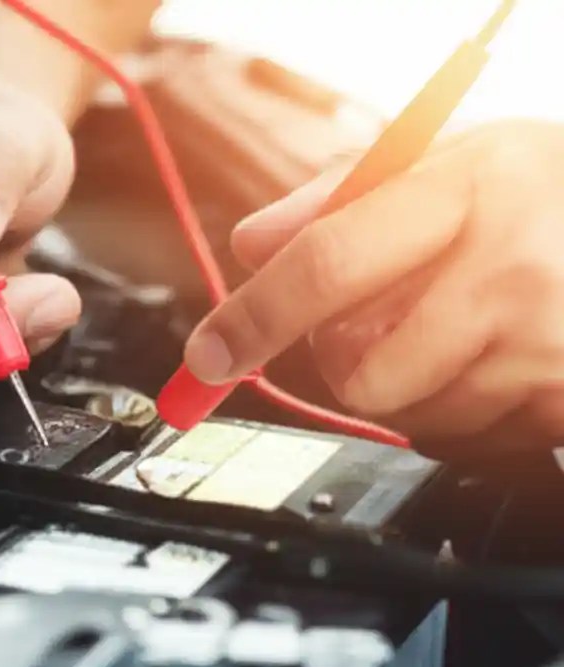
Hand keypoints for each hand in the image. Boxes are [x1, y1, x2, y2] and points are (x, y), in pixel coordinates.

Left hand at [183, 120, 563, 461]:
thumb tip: (249, 245)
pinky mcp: (561, 406)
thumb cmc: (555, 192)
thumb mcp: (457, 159)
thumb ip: (341, 198)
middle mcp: (509, 271)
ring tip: (464, 330)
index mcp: (470, 189)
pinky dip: (464, 411)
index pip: (325, 263)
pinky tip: (502, 360)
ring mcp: (544, 348)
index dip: (252, 317)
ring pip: (408, 413)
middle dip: (346, 358)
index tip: (206, 357)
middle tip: (388, 319)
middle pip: (354, 366)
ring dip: (411, 387)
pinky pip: (467, 439)